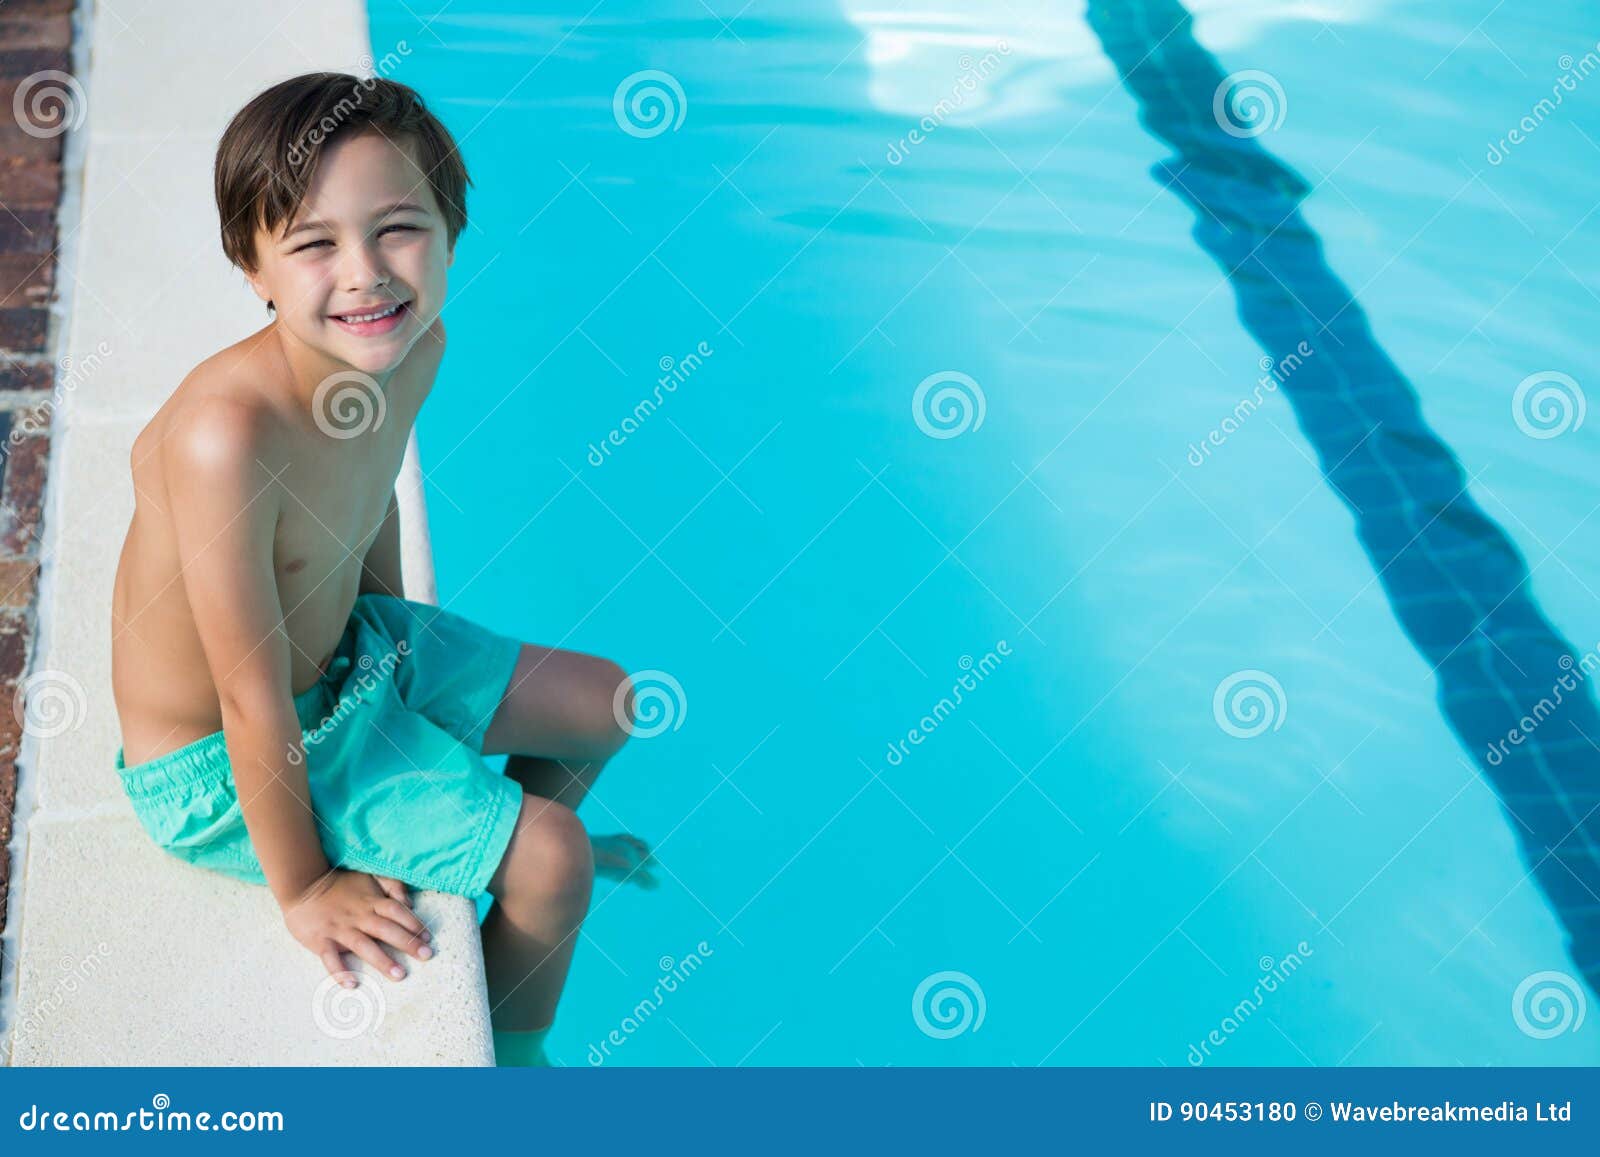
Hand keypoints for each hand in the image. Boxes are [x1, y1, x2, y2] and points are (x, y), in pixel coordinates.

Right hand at [281, 869, 432, 987]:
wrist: (303, 885)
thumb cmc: (340, 885)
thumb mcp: (369, 878)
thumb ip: (392, 886)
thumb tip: (409, 903)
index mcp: (371, 901)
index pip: (397, 911)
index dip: (414, 923)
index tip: (428, 938)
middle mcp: (359, 916)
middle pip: (386, 929)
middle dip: (407, 942)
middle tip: (426, 956)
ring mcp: (340, 929)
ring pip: (364, 946)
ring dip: (382, 960)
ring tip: (399, 974)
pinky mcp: (321, 940)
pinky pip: (330, 958)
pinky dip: (339, 971)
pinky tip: (351, 984)